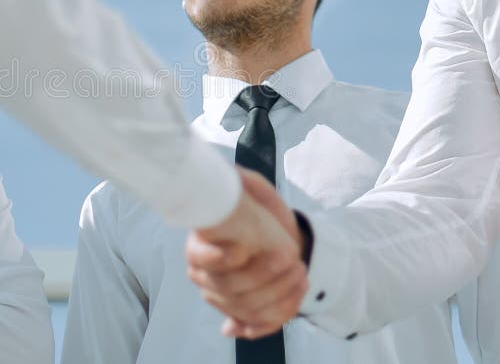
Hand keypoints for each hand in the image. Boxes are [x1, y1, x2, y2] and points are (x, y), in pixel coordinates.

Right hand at [186, 168, 307, 338]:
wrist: (281, 237)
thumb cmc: (261, 211)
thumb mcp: (252, 189)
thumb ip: (239, 182)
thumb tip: (232, 174)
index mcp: (199, 245)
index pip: (199, 258)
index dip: (217, 259)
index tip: (241, 250)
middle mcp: (206, 277)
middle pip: (228, 288)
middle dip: (262, 274)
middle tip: (289, 255)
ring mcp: (224, 299)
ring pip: (248, 307)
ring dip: (279, 292)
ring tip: (300, 271)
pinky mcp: (244, 314)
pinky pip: (259, 324)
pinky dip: (278, 315)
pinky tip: (296, 295)